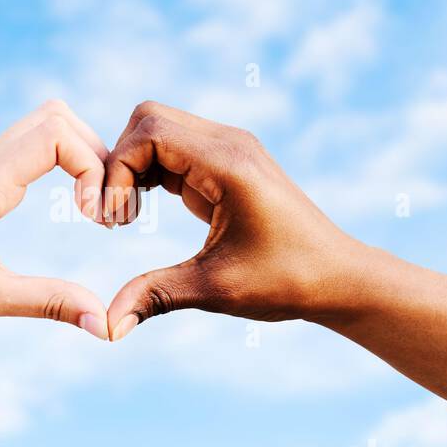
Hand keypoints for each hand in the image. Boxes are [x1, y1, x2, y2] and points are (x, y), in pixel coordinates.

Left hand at [0, 100, 111, 338]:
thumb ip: (50, 303)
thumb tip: (105, 326)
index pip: (59, 135)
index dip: (93, 169)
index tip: (95, 220)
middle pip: (57, 117)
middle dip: (95, 154)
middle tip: (103, 209)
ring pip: (43, 126)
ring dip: (78, 156)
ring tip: (92, 208)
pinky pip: (28, 147)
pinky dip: (59, 163)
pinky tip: (68, 206)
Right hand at [101, 101, 364, 339]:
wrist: (338, 277)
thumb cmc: (287, 281)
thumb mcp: (216, 289)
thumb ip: (156, 296)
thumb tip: (107, 327)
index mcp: (228, 164)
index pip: (149, 133)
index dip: (117, 171)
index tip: (114, 221)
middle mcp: (229, 144)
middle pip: (148, 119)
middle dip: (119, 163)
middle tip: (115, 217)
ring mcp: (230, 149)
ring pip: (158, 129)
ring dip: (132, 167)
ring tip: (127, 217)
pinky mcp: (227, 162)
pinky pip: (174, 148)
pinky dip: (149, 172)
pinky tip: (143, 211)